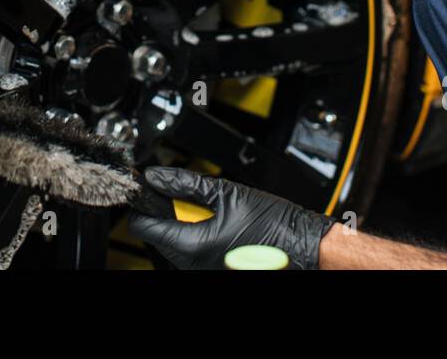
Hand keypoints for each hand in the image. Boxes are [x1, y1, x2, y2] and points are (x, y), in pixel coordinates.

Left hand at [127, 166, 335, 269]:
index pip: (144, 225)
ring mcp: (203, 270)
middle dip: (170, 212)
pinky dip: (199, 236)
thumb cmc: (273, 224)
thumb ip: (186, 184)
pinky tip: (222, 225)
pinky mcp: (213, 270)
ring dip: (185, 224)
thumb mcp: (226, 193)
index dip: (145, 203)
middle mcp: (191, 264)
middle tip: (194, 198)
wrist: (303, 247)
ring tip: (214, 212)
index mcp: (191, 245)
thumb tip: (158, 176)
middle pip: (159, 234)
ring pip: (177, 243)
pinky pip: (193, 251)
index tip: (152, 188)